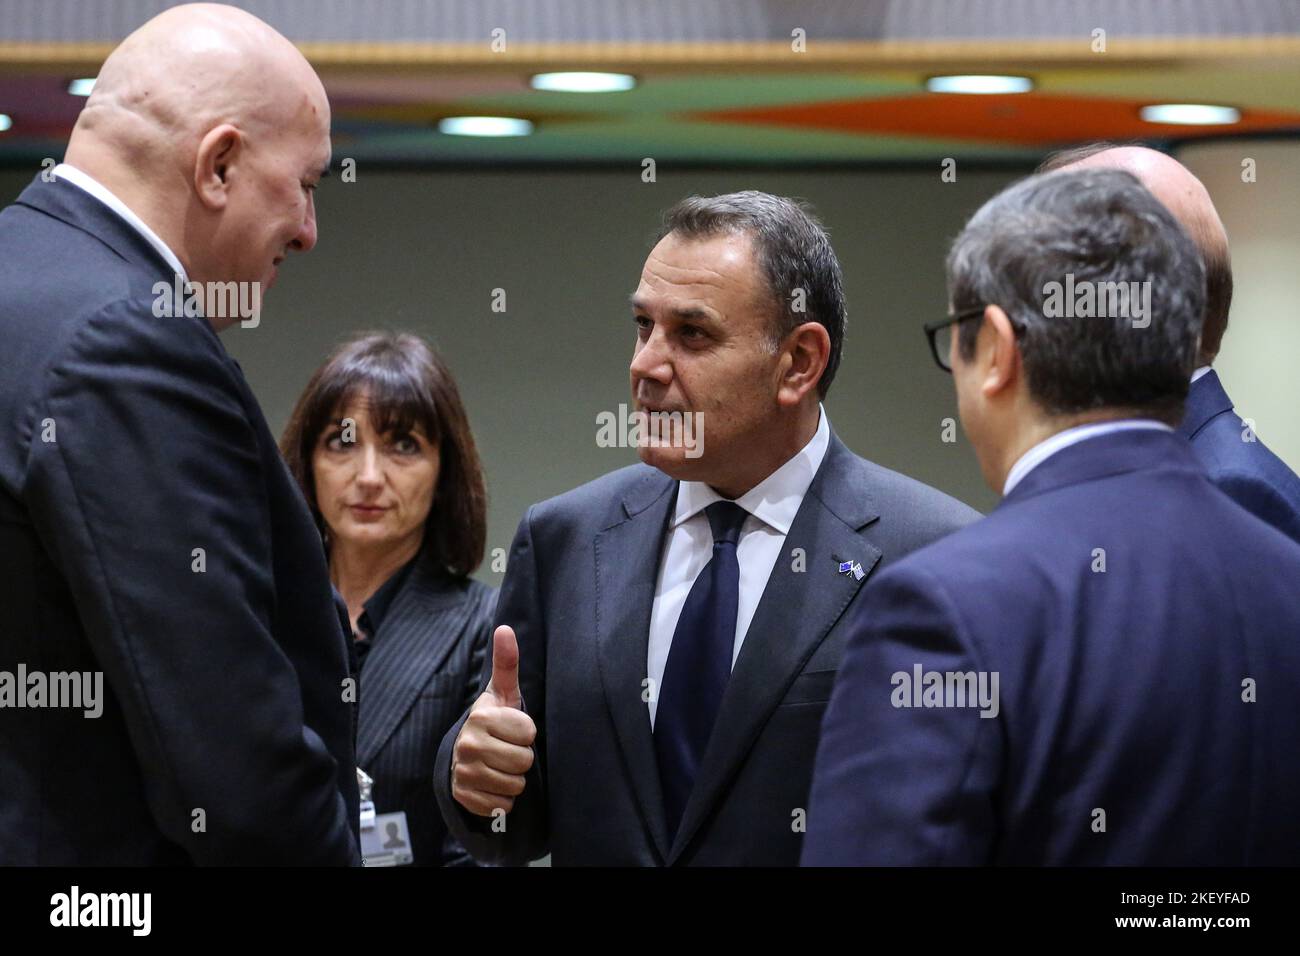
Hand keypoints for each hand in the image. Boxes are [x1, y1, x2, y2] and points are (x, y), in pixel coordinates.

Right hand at [450, 625, 536, 816]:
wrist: (465, 754)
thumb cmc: (493, 720)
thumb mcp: (502, 693)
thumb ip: (507, 662)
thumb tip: (504, 628)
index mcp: (481, 717)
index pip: (528, 732)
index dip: (526, 732)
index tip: (512, 728)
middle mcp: (468, 744)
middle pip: (523, 761)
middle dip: (521, 757)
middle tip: (507, 749)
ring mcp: (464, 772)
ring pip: (515, 785)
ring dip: (514, 778)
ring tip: (500, 765)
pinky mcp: (463, 797)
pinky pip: (502, 805)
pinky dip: (502, 799)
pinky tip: (492, 783)